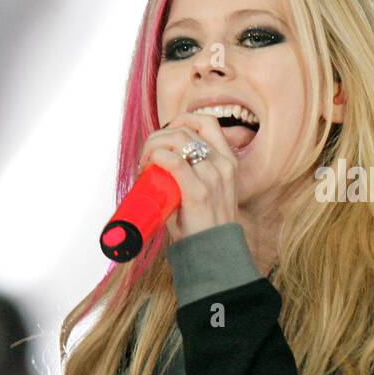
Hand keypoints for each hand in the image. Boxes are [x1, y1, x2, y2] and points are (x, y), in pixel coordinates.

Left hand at [137, 112, 238, 240]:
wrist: (213, 253)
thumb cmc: (204, 224)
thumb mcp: (208, 189)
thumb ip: (193, 171)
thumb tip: (161, 157)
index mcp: (228, 161)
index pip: (206, 122)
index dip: (180, 121)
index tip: (165, 136)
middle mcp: (223, 165)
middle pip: (185, 129)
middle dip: (158, 136)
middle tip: (146, 155)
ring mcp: (212, 177)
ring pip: (176, 140)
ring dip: (153, 146)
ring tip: (145, 163)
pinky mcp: (198, 191)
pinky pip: (172, 161)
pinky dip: (155, 158)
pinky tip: (148, 167)